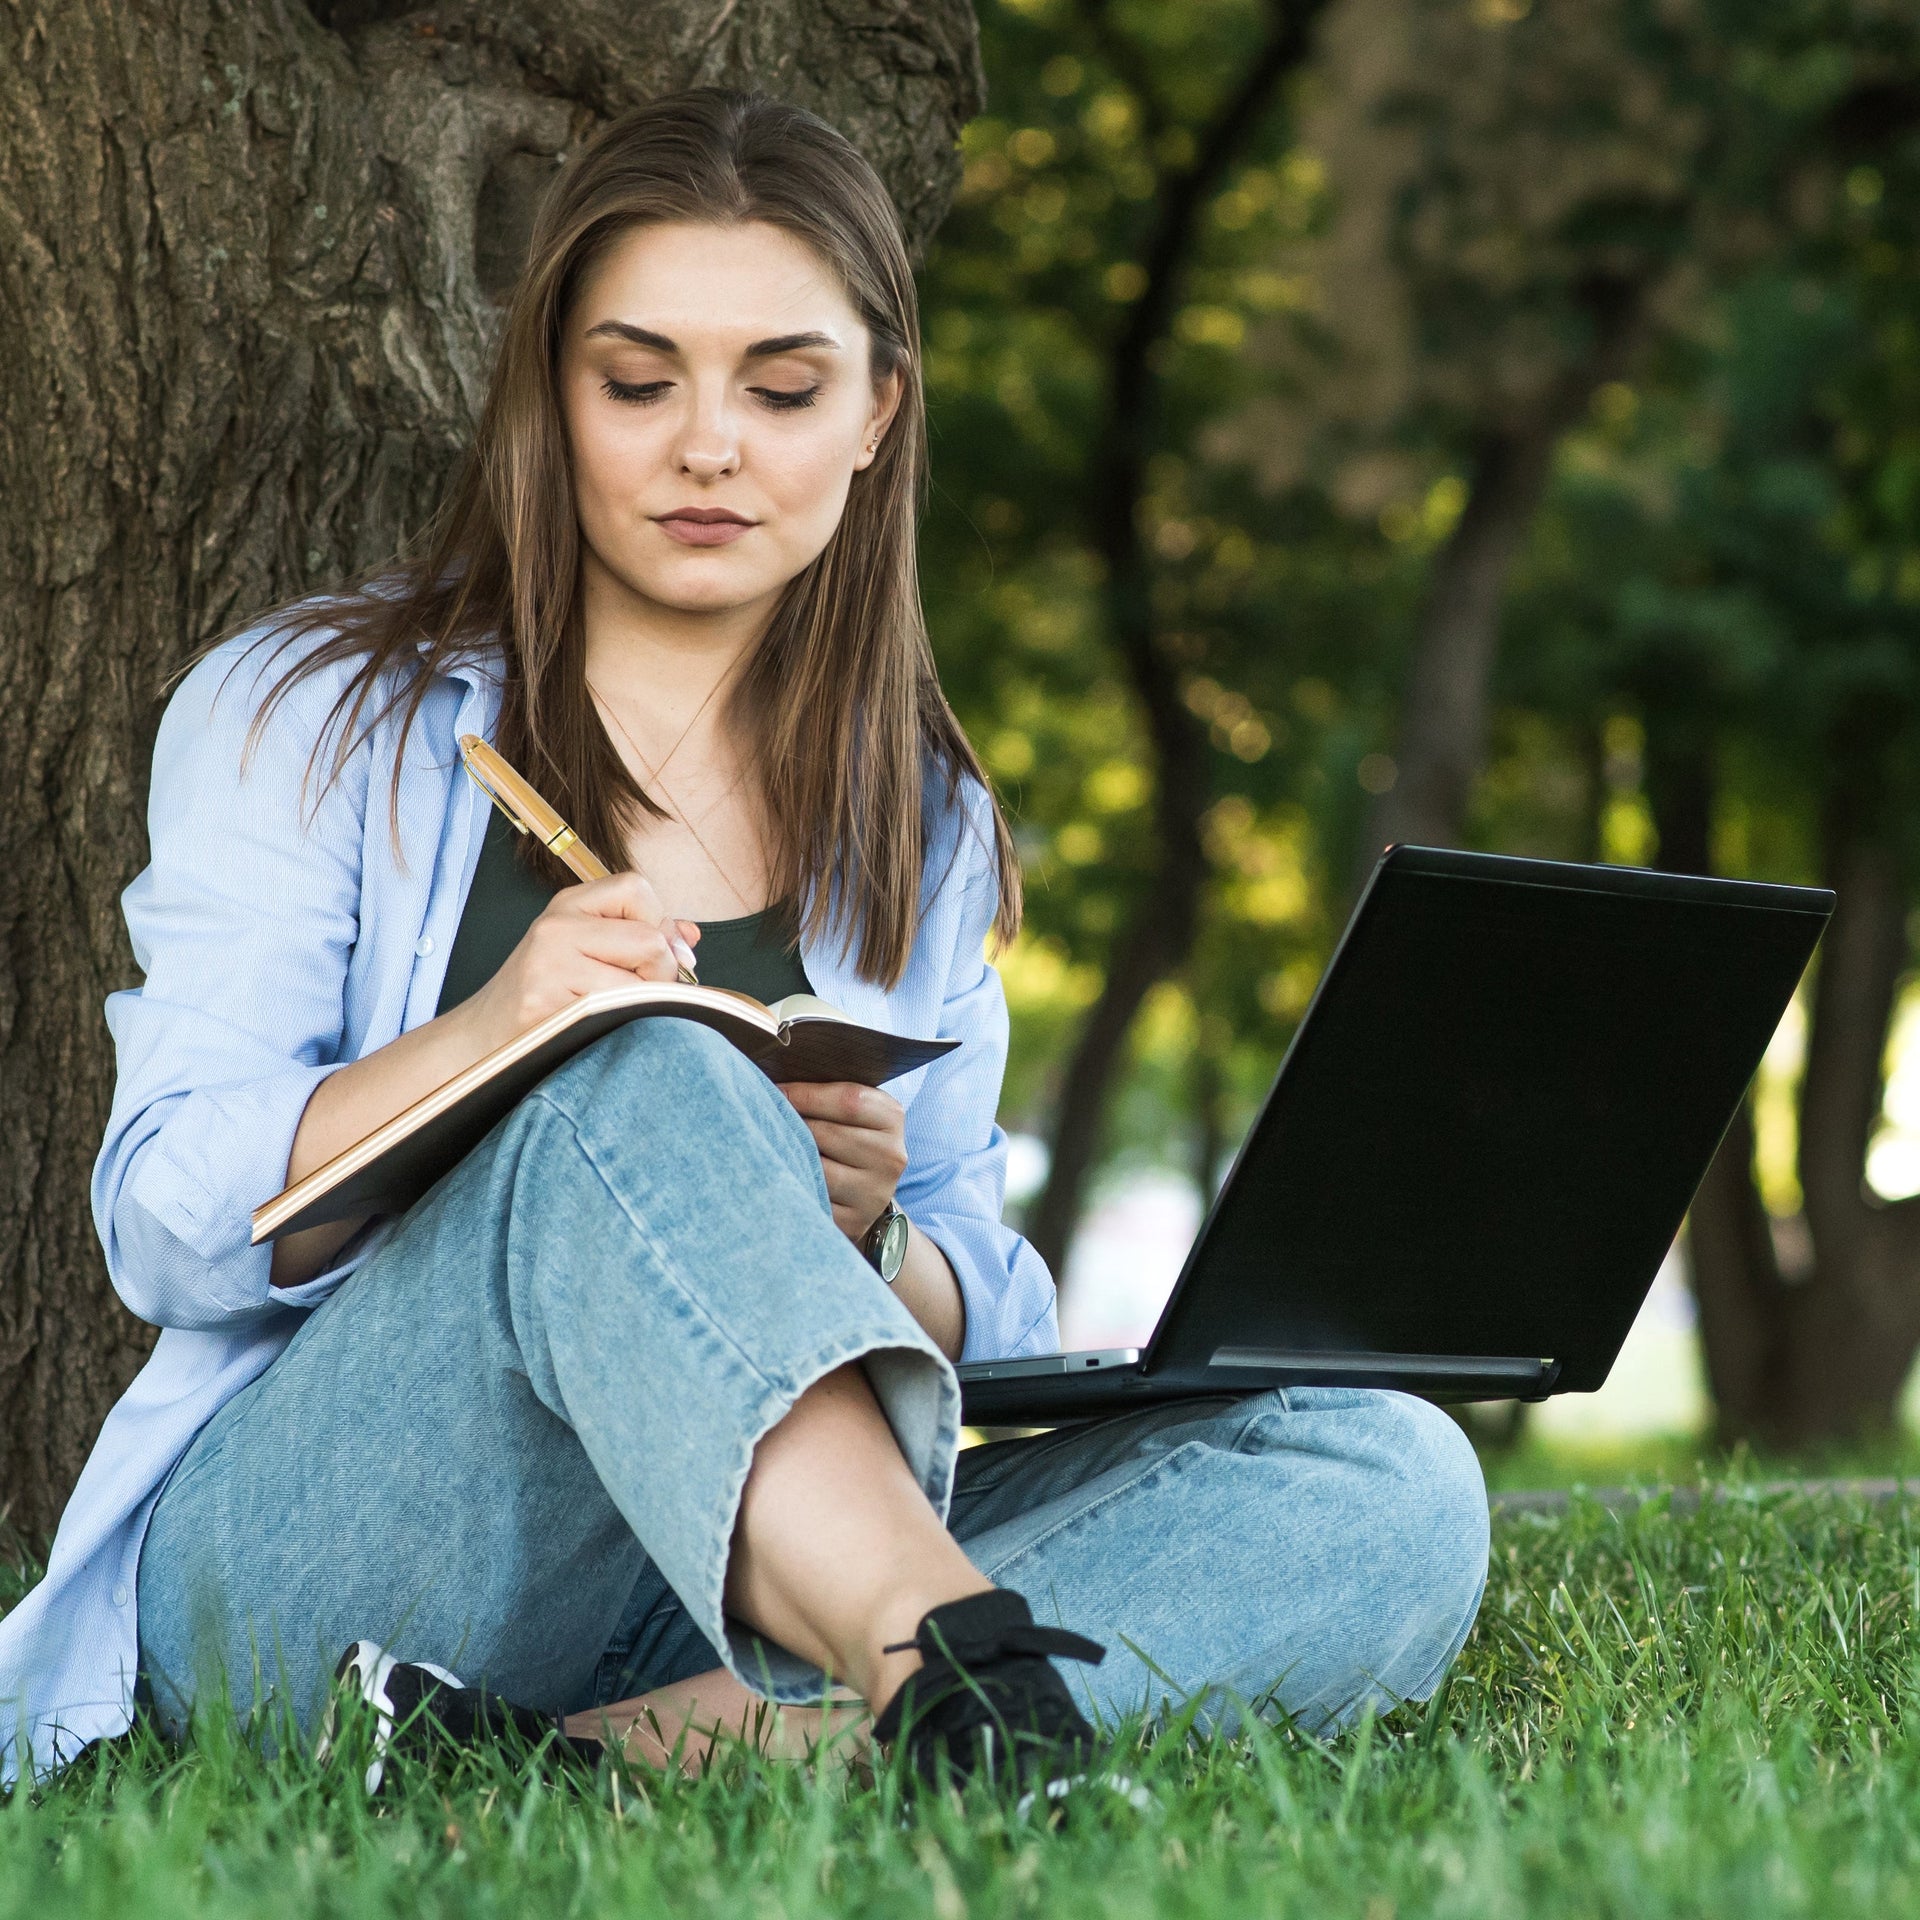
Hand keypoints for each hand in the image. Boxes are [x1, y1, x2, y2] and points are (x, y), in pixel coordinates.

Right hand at [461, 869, 700, 1054]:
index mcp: (570, 904)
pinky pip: (615, 1011)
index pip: (637, 888)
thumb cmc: (546, 993)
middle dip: (660, 972)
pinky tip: (596, 1025)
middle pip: (648, 938)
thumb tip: (690, 935)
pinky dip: (621, 1022)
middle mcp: (557, 926)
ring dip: (641, 1002)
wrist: (483, 1035)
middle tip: (640, 991)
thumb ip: (640, 935)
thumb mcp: (587, 949)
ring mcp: (548, 963)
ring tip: (613, 1009)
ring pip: (638, 981)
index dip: (660, 923)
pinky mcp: (546, 1002)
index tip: (656, 954)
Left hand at [780, 1081, 908, 1244]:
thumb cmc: (849, 1140)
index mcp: (892, 1118)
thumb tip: (775, 1078)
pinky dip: (792, 1185)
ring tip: (767, 1145)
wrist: (866, 1193)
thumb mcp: (855, 1113)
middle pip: (826, 1133)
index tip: (774, 1089)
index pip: (848, 1100)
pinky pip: (811, 1198)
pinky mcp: (853, 1221)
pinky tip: (781, 1176)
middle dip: (790, 1123)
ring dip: (788, 1155)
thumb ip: (830, 1094)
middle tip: (761, 1116)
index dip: (805, 1094)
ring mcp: (874, 1192)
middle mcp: (890, 1155)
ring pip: (816, 1168)